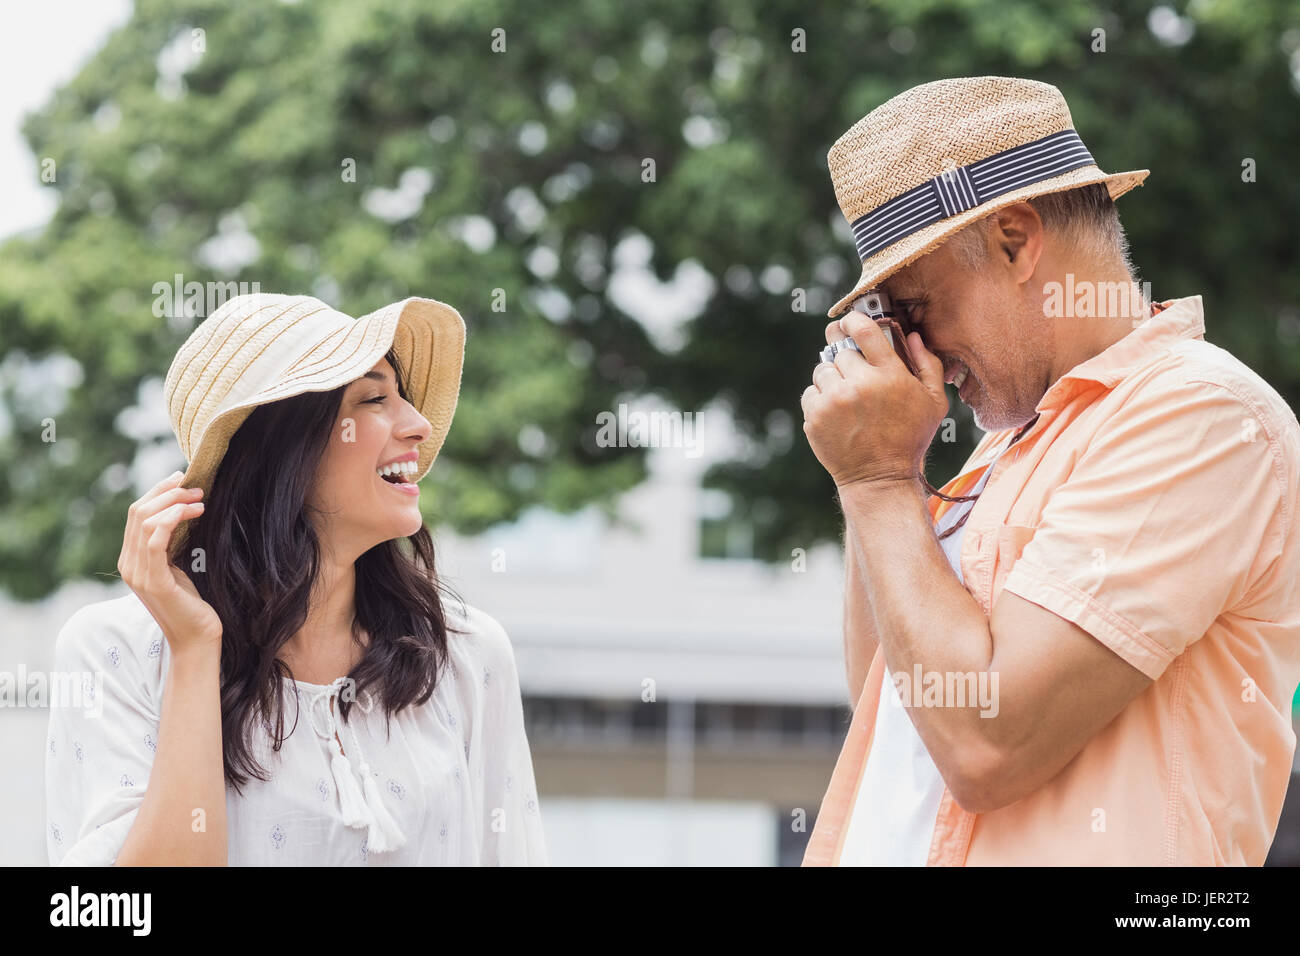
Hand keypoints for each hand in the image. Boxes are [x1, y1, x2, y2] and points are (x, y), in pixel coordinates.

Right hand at [117, 471, 222, 653]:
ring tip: (200, 500)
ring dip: (174, 503)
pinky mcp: (153, 582)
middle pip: (138, 511)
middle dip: (168, 493)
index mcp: (132, 558)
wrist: (197, 638)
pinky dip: (171, 520)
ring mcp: (137, 573)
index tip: (185, 479)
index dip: (159, 491)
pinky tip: (191, 513)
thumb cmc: (194, 601)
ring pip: (144, 522)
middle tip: (198, 487)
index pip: (136, 512)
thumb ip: (173, 540)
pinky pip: (154, 541)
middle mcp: (128, 564)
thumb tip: (185, 505)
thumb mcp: (180, 564)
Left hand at [801, 312, 948, 487]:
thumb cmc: (909, 439)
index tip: (850, 322)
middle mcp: (860, 384)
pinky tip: (836, 413)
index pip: (864, 329)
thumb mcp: (934, 403)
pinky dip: (819, 399)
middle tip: (853, 372)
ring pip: (822, 369)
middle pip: (840, 350)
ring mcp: (835, 400)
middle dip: (845, 358)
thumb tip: (913, 336)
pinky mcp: (815, 416)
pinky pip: (810, 392)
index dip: (853, 320)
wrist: (878, 478)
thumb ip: (927, 364)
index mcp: (890, 375)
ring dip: (831, 378)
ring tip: (846, 397)